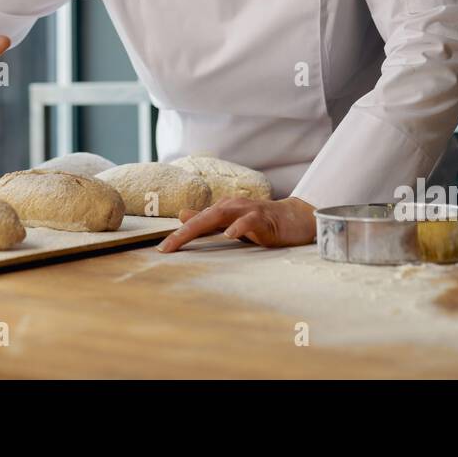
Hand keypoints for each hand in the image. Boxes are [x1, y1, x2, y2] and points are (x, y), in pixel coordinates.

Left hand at [156, 196, 316, 251]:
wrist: (295, 218)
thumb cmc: (262, 223)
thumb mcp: (232, 223)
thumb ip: (208, 221)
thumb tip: (182, 215)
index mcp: (222, 210)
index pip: (196, 223)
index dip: (178, 235)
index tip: (162, 250)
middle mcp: (231, 206)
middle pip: (202, 218)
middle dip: (182, 233)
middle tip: (165, 247)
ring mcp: (247, 210)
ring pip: (219, 215)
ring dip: (200, 225)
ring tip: (182, 238)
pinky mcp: (264, 218)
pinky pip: (249, 220)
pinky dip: (238, 226)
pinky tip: (229, 234)